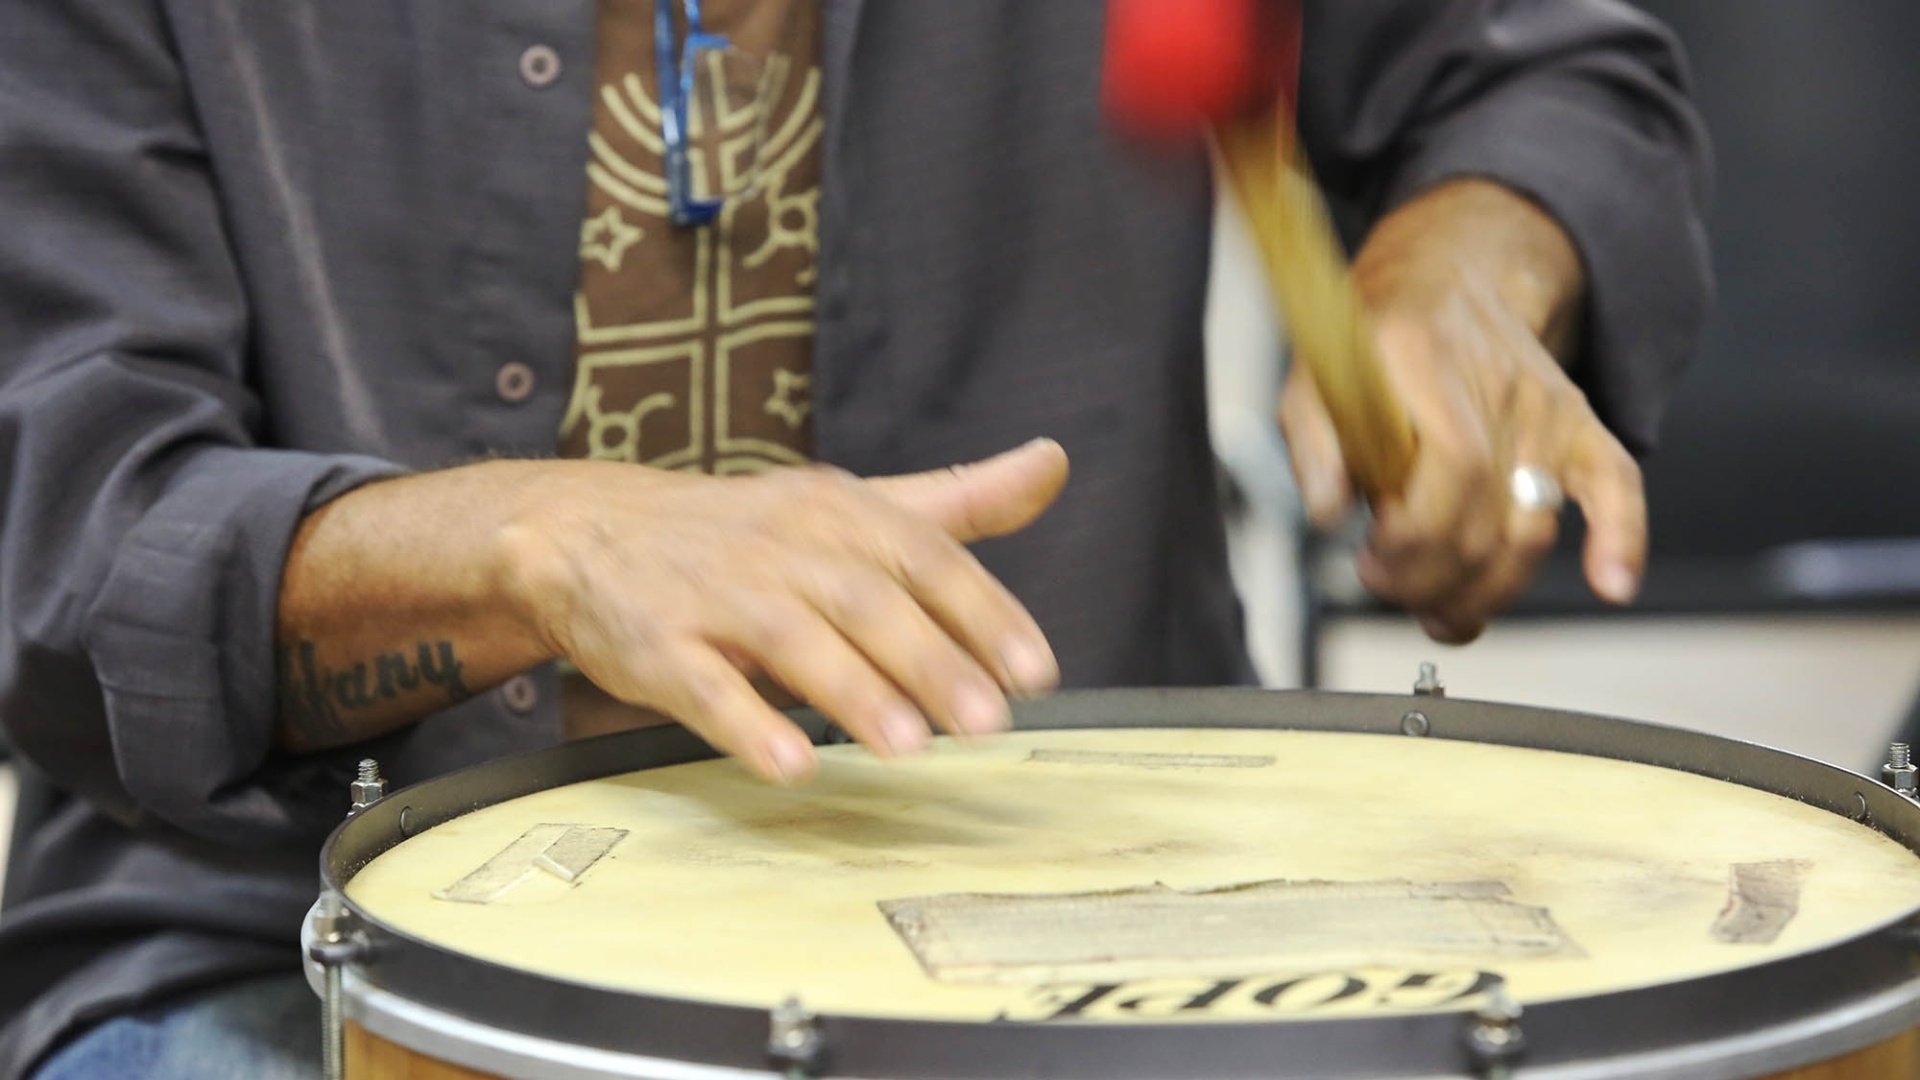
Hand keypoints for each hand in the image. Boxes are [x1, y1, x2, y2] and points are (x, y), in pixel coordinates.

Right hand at [501, 440, 1069, 782]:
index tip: (1036, 672)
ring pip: (794, 640)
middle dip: (932, 661)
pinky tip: (792, 765)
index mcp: (841, 511)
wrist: (586, 529)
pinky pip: (705, 686)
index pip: (926, 556)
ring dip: (853, 693)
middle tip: (989, 723)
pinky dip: (748, 725)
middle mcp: (784, 545)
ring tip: (910, 748)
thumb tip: (1054, 464)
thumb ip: (955, 502)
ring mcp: (718, 595)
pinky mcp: (658, 644)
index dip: (985, 613)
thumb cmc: (745, 533)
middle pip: (868, 601)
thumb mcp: (851, 505)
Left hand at [1279, 180, 1644, 642]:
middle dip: (1434, 576)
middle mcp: (1496, 381)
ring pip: (1533, 526)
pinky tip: (1612, 585)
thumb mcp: (1314, 378)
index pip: (1454, 465)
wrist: (1445, 278)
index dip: (1415, 534)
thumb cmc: (1371, 342)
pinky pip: (1616, 482)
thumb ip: (1315, 446)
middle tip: (1386, 585)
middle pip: (1489, 513)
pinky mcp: (1575, 424)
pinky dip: (1623, 537)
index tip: (1370, 557)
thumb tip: (1327, 515)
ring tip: (1441, 615)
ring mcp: (1544, 406)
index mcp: (1425, 356)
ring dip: (1489, 591)